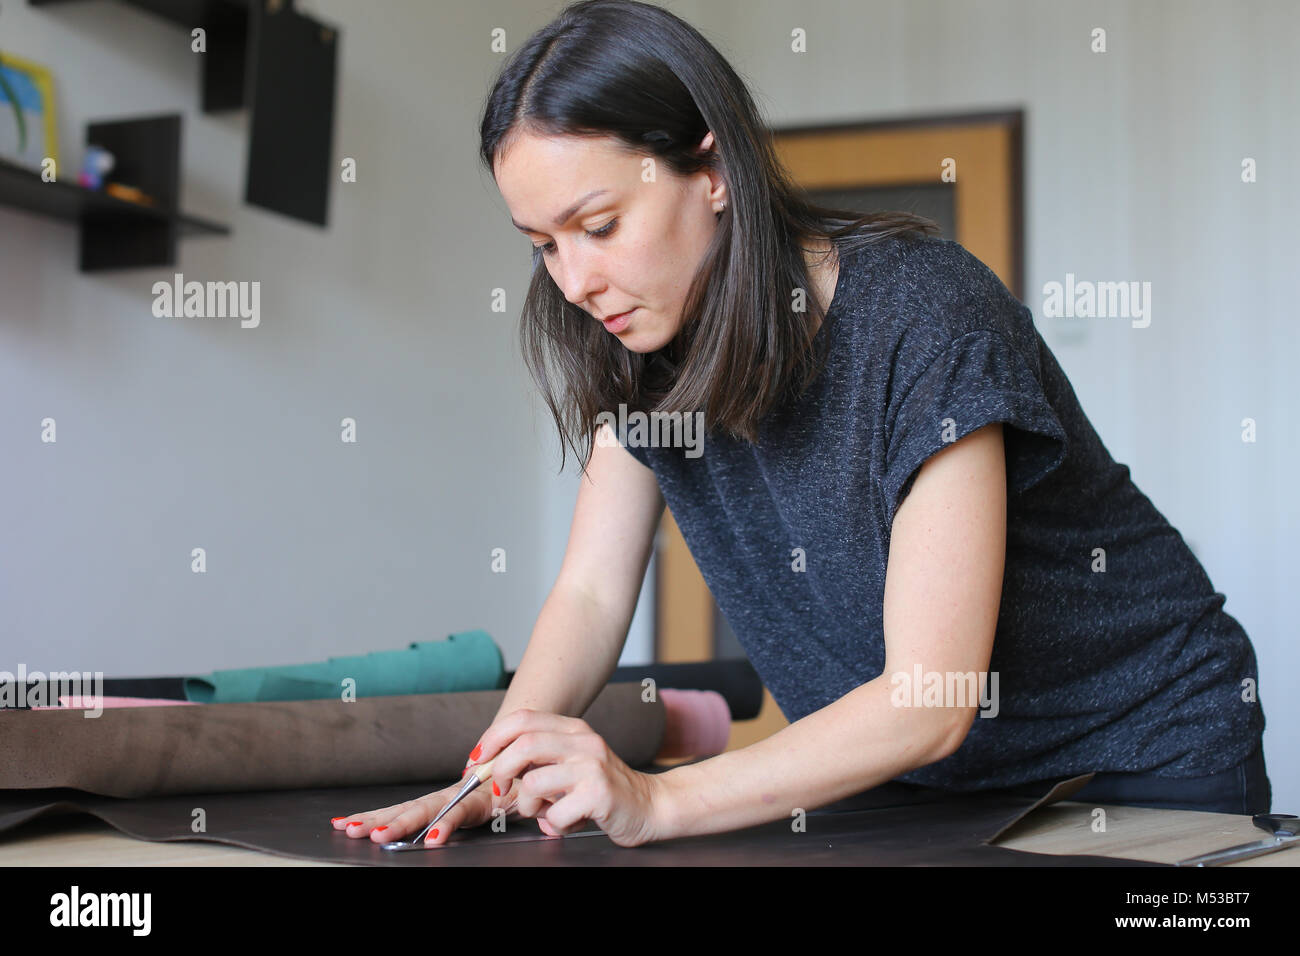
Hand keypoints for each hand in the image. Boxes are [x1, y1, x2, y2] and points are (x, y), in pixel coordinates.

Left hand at [330, 777, 497, 845]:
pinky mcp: (479, 802)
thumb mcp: (463, 810)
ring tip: (378, 837)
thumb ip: (445, 818)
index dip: (370, 816)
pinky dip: (447, 826)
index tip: (340, 822)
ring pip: (426, 811)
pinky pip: (460, 815)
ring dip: (401, 824)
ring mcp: (458, 798)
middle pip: (404, 810)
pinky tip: (434, 840)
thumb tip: (424, 832)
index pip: (396, 810)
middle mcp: (441, 798)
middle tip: (350, 830)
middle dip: (375, 820)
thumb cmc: (495, 794)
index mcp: (433, 802)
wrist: (522, 773)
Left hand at [473, 708, 668, 847]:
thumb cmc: (602, 788)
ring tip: (541, 812)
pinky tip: (566, 823)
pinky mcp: (599, 795)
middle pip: (523, 745)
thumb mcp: (572, 762)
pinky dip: (552, 825)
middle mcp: (584, 741)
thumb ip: (539, 759)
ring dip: (526, 805)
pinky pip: (555, 813)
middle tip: (500, 791)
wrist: (652, 806)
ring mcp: (592, 767)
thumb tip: (490, 764)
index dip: (492, 738)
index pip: (522, 718)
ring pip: (533, 782)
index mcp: (573, 728)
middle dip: (500, 771)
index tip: (478, 761)